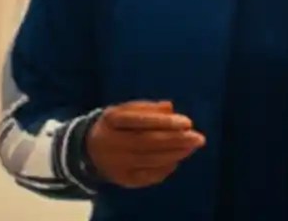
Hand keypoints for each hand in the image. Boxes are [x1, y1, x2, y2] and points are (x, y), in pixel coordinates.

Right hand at [85, 100, 204, 188]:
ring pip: (150, 160)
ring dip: (175, 154)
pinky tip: (177, 159)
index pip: (140, 121)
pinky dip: (165, 168)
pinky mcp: (121, 179)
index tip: (188, 122)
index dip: (165, 122)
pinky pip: (147, 176)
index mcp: (112, 120)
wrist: (89, 149)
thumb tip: (170, 108)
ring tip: (192, 147)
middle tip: (198, 138)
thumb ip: (147, 107)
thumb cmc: (116, 124)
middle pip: (147, 142)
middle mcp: (112, 142)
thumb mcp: (126, 109)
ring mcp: (116, 163)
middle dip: (176, 140)